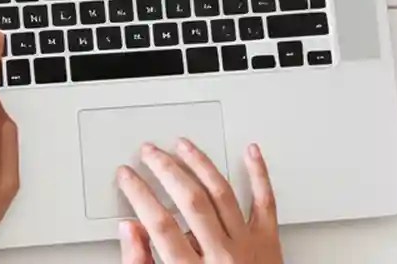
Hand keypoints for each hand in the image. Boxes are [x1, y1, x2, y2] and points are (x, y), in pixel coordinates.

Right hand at [117, 140, 282, 263]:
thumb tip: (130, 231)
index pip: (158, 223)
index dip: (138, 194)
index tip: (127, 177)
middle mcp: (221, 257)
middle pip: (190, 200)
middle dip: (165, 169)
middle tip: (149, 153)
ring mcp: (248, 247)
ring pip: (222, 193)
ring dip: (200, 163)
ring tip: (183, 145)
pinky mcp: (269, 243)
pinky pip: (266, 202)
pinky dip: (259, 174)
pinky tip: (251, 153)